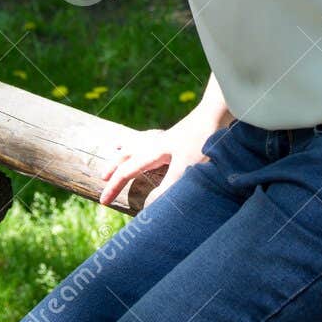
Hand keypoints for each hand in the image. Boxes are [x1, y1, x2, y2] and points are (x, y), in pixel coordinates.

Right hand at [97, 111, 224, 209]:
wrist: (218, 112)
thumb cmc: (203, 142)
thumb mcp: (185, 169)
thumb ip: (166, 189)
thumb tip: (147, 209)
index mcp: (153, 152)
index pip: (127, 171)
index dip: (114, 187)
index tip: (103, 201)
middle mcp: (156, 143)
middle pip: (128, 154)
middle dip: (114, 167)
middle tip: (102, 176)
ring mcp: (168, 137)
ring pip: (139, 142)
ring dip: (126, 148)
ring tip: (117, 147)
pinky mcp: (180, 134)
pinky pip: (155, 136)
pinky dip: (146, 138)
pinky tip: (152, 138)